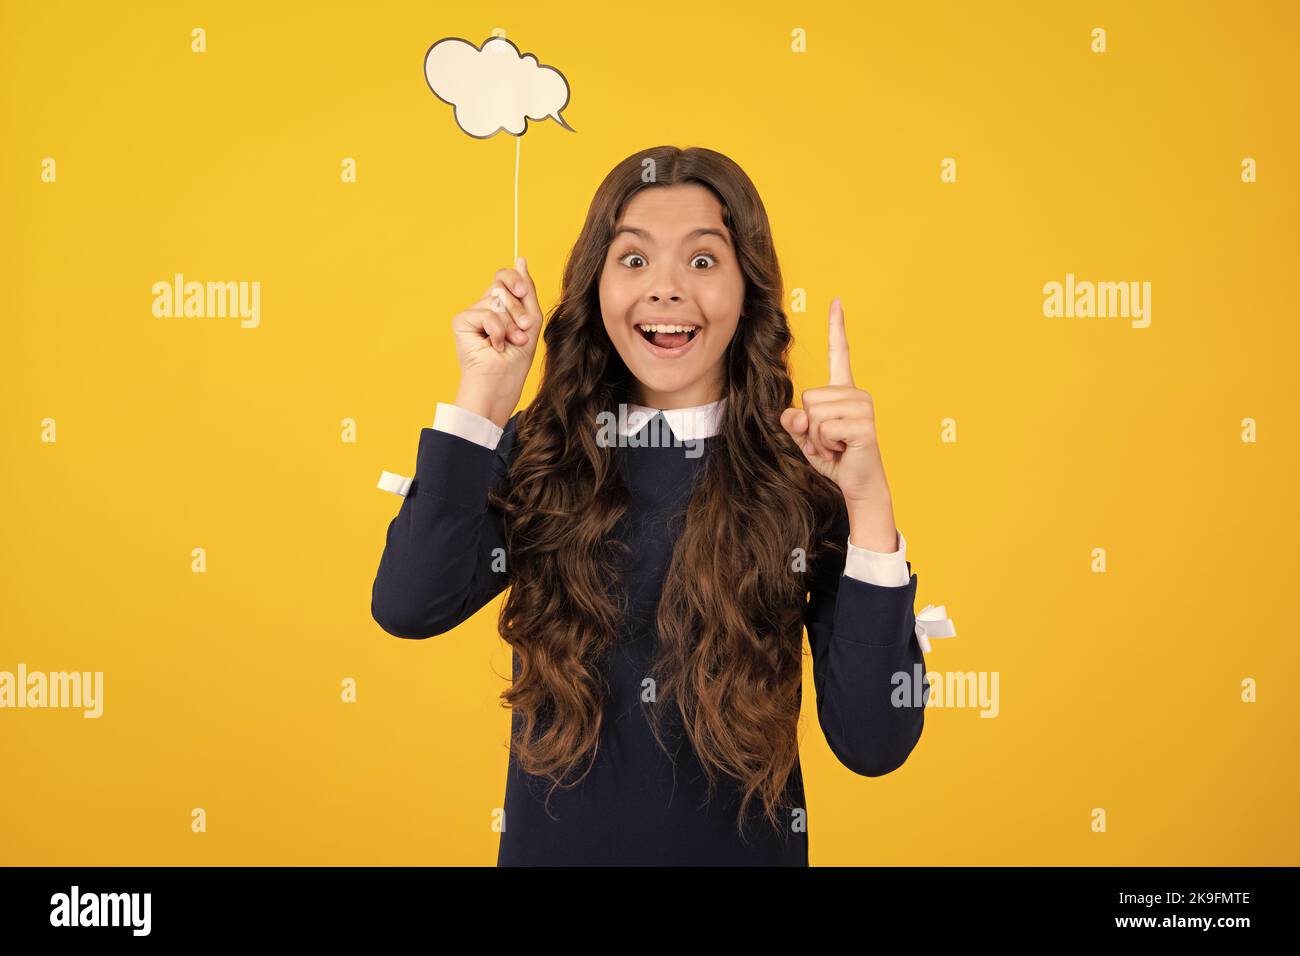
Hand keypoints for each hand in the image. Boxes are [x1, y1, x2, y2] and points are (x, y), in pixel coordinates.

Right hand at [451, 257, 542, 427]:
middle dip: (518, 309)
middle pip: (501, 284)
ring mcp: (472, 314)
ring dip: (510, 323)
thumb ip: (526, 290)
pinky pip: (486, 312)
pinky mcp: (461, 322)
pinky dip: (496, 330)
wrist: (501, 383)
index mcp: (501, 306)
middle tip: (522, 331)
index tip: (523, 291)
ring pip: (496, 299)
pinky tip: (494, 346)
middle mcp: (485, 307)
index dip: (516, 279)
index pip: (505, 277)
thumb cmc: (516, 359)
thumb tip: (521, 259)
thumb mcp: (530, 321)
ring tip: (510, 342)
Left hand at [779, 298, 889, 507]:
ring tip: (836, 446)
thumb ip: (794, 422)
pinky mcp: (864, 425)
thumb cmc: (835, 457)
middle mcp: (856, 393)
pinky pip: (824, 429)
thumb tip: (798, 415)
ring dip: (817, 438)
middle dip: (809, 426)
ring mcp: (863, 407)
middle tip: (829, 441)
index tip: (836, 301)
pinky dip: (824, 445)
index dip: (836, 327)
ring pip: (814, 414)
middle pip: (808, 397)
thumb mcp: (805, 437)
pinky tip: (842, 451)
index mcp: (843, 390)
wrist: (858, 484)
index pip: (839, 353)